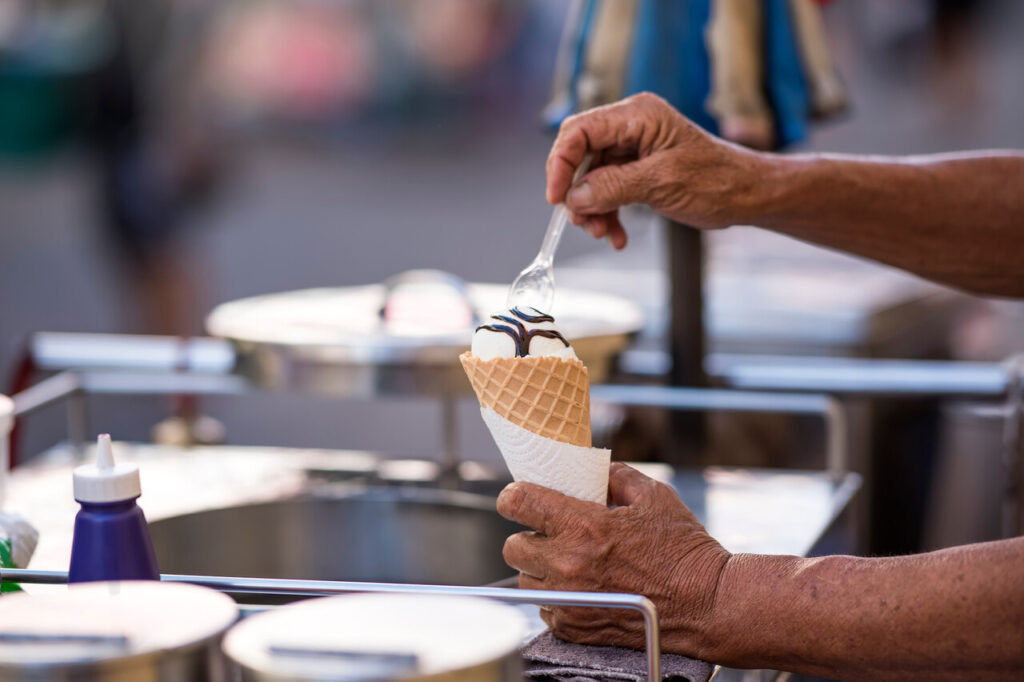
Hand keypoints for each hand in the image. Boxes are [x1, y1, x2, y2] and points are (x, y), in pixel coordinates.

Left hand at [497, 462, 730, 656]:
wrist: (707, 603)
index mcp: (583, 527)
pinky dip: (555, 598)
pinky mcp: (574, 627)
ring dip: (540, 569)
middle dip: (529, 535)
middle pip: (512, 546)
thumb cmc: (684, 550)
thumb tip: (593, 469)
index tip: (520, 499)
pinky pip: (544, 608)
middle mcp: (568, 565)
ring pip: (525, 580)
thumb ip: (616, 476)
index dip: (514, 496)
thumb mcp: (653, 496)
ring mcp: (569, 600)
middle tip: (552, 534)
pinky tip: (582, 587)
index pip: (518, 502)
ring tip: (570, 563)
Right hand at [546, 92, 767, 248]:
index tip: (556, 198)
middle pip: (582, 156)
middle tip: (583, 223)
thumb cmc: (717, 181)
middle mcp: (631, 126)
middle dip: (579, 193)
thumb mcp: (661, 184)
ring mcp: (633, 148)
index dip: (561, 163)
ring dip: (593, 210)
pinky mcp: (637, 169)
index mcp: (637, 116)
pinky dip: (608, 214)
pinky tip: (616, 235)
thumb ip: (613, 187)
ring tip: (604, 233)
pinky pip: (608, 190)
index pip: (580, 130)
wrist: (747, 195)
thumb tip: (574, 198)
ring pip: (593, 178)